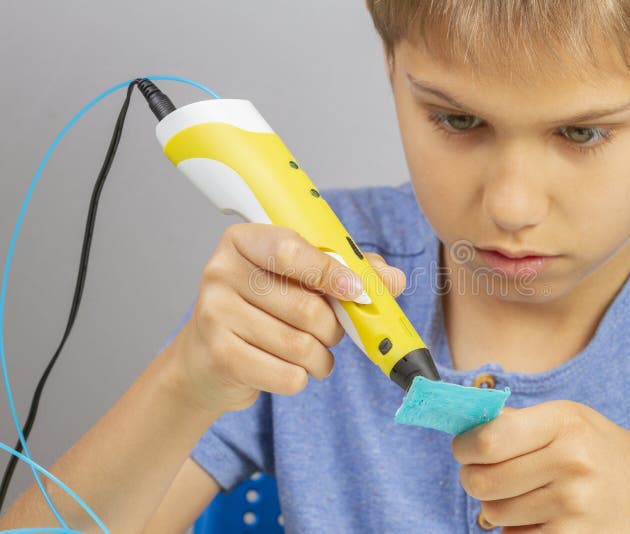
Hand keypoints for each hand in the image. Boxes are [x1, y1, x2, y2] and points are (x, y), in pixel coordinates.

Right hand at [166, 223, 405, 413]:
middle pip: (306, 307)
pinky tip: (289, 370)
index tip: (358, 291)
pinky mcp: (218, 355)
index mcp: (244, 241)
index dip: (331, 273)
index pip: (291, 250)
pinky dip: (301, 378)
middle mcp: (221, 271)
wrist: (207, 360)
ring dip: (321, 358)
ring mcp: (214, 314)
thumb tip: (392, 280)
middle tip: (331, 332)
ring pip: (300, 345)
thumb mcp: (299, 281)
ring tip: (313, 355)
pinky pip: (286, 375)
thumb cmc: (262, 311)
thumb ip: (347, 272)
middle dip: (333, 328)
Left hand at [452, 401, 629, 532]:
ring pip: (491, 512)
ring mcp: (573, 506)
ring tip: (521, 493)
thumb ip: (519, 422)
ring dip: (494, 504)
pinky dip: (516, 527)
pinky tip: (539, 514)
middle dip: (473, 476)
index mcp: (565, 423)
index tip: (464, 448)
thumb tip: (465, 424)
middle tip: (485, 471)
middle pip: (482, 480)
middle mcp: (570, 463)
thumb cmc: (609, 453)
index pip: (488, 439)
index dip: (464, 446)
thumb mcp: (571, 420)